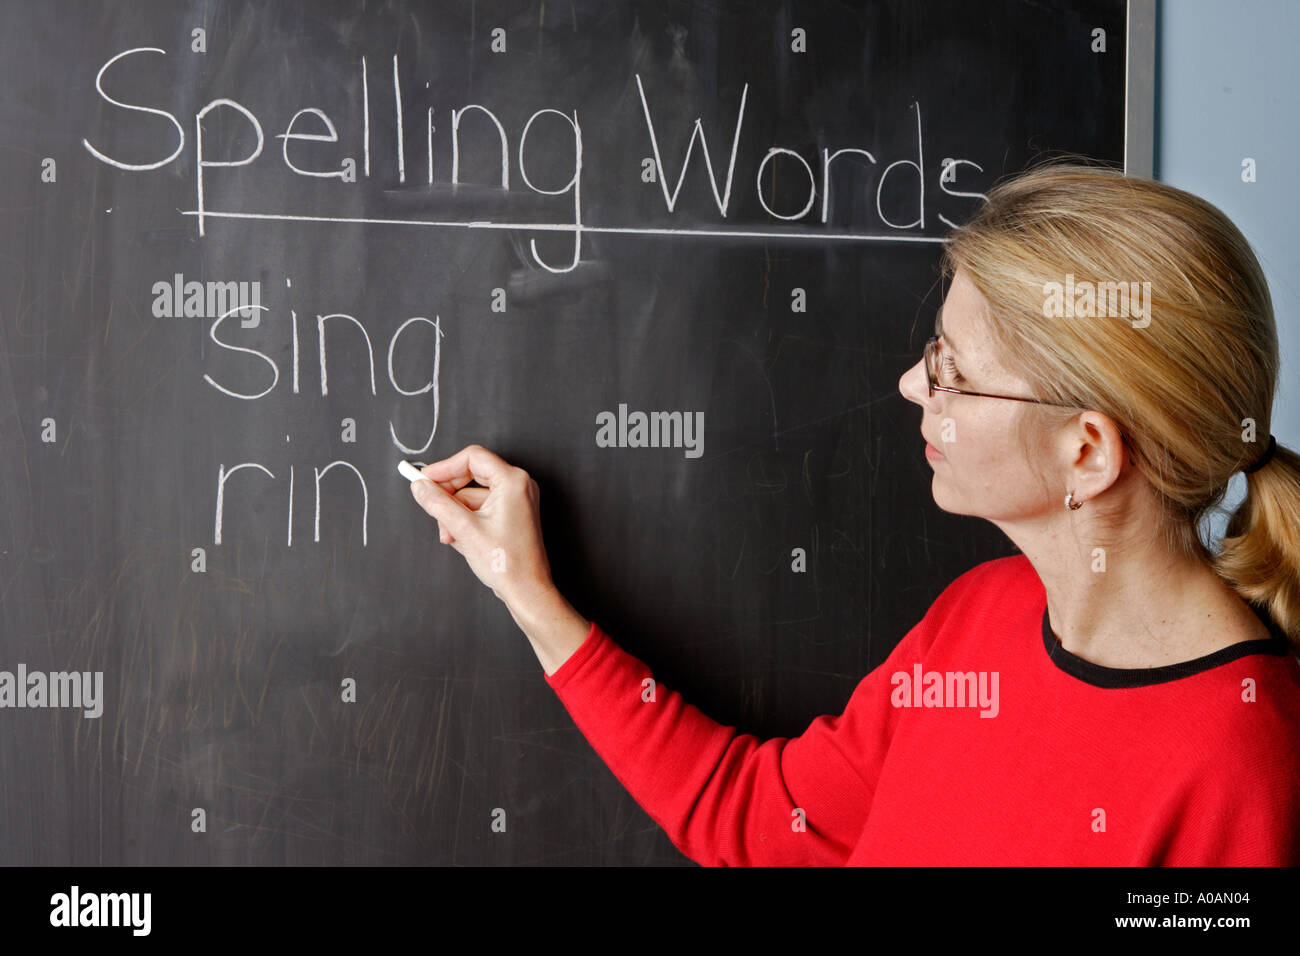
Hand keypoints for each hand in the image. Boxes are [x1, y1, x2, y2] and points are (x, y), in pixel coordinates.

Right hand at [407, 444, 555, 609]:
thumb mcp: (464, 529)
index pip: (472, 457)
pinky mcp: (511, 515)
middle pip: (471, 476)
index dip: (444, 467)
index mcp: (512, 481)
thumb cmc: (507, 563)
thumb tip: (419, 487)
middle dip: (449, 497)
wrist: (526, 591)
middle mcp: (518, 486)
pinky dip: (466, 521)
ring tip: (450, 537)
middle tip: (432, 509)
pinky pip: (481, 508)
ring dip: (455, 515)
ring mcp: (515, 500)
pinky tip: (462, 541)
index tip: (424, 479)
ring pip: (472, 496)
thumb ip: (438, 503)